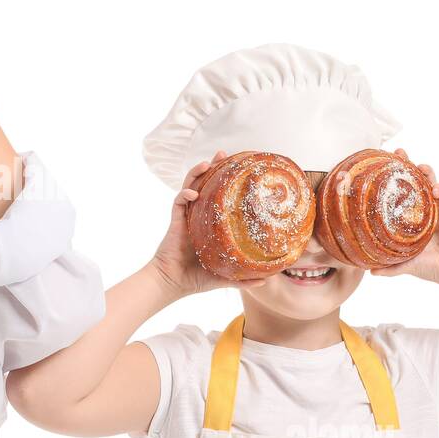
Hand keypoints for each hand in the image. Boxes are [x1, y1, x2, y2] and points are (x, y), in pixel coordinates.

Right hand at [148, 152, 240, 297]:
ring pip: (190, 187)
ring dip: (197, 173)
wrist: (172, 283)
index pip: (217, 197)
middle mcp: (197, 217)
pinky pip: (179, 201)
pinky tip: (193, 193)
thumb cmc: (196, 279)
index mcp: (209, 225)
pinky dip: (185, 194)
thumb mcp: (224, 276)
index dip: (225, 182)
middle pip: (204, 184)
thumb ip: (243, 277)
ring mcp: (186, 217)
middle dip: (212, 167)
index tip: (239, 170)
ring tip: (207, 162)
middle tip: (223, 154)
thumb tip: (266, 281)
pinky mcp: (175, 220)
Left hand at [371, 149, 438, 285]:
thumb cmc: (430, 266)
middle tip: (398, 152)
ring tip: (419, 166)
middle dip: (407, 165)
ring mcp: (435, 209)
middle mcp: (420, 210)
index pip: (397, 194)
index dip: (389, 180)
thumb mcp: (405, 265)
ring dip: (425, 172)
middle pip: (413, 181)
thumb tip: (369, 271)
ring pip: (430, 183)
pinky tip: (434, 189)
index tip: (379, 165)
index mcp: (407, 218)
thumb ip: (389, 267)